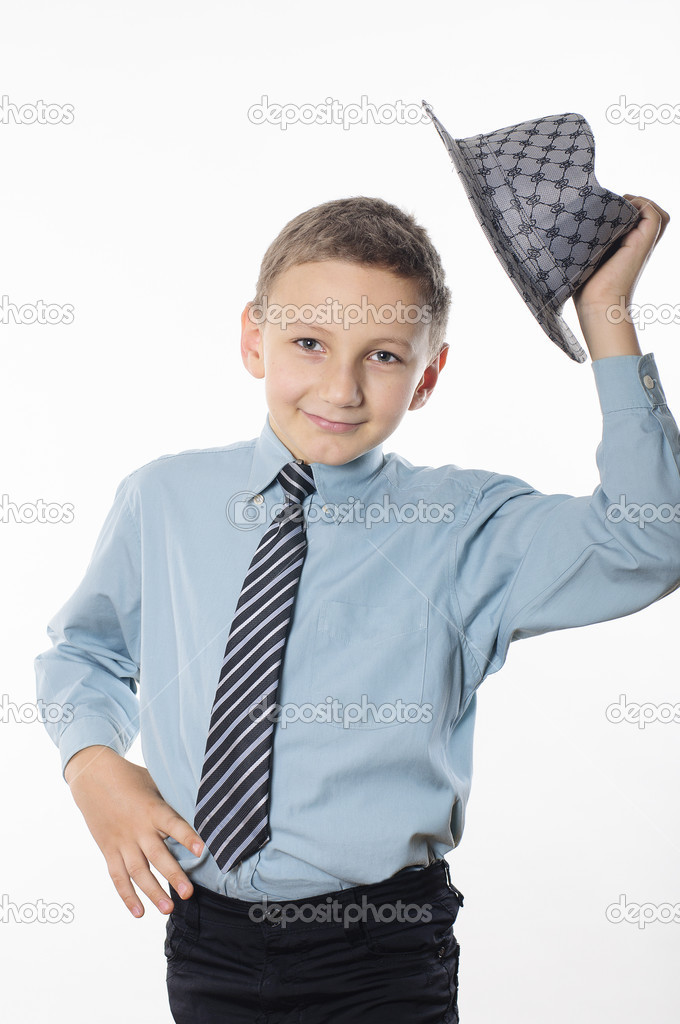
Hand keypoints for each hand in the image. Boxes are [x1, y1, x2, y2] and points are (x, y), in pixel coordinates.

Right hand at [65, 745, 203, 917]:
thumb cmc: (130, 777)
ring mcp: (121, 841)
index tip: (202, 850)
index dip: (188, 837)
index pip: (173, 824)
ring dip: (152, 892)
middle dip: (173, 875)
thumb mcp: (153, 782)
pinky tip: (139, 912)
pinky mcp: (108, 850)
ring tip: (168, 909)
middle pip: (157, 855)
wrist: (92, 776)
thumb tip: (198, 810)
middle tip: (188, 893)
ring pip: (137, 872)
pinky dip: (127, 896)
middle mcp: (137, 828)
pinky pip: (117, 876)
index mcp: (152, 809)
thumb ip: (170, 801)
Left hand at [573, 194, 669, 314]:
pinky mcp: (642, 244)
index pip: (635, 220)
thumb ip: (587, 240)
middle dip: (633, 203)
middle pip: (649, 215)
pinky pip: (654, 215)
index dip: (623, 209)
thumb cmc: (583, 288)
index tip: (603, 209)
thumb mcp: (584, 258)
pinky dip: (642, 205)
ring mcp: (641, 244)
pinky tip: (621, 210)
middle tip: (612, 206)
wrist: (596, 303)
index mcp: (625, 248)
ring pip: (655, 213)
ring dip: (639, 203)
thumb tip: (574, 220)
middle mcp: (636, 245)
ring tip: (619, 206)